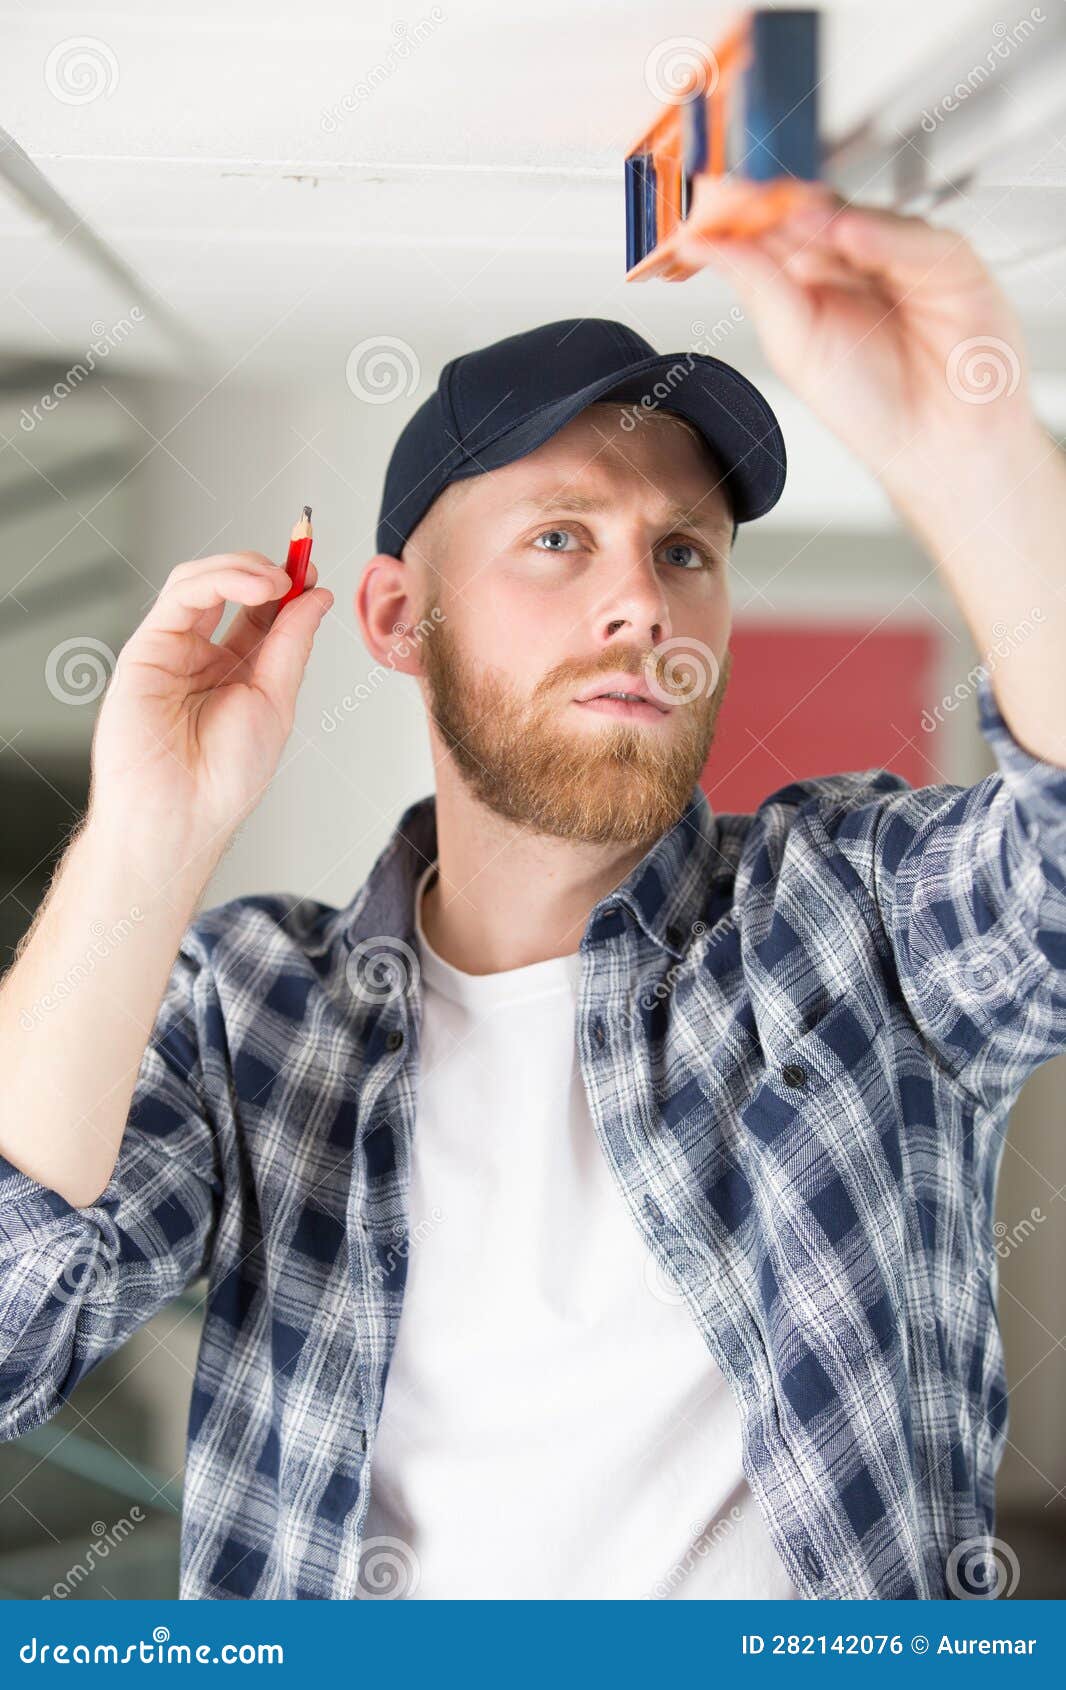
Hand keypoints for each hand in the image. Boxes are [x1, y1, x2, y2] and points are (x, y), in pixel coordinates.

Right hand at [88, 552, 332, 865]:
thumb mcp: (276, 700)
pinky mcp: (147, 647)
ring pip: (203, 580)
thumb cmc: (225, 776)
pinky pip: (181, 594)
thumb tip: (316, 596)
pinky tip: (258, 586)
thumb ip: (290, 644)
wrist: (183, 812)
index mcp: (238, 673)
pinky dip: (221, 578)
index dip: (290, 587)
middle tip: (301, 565)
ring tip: (279, 578)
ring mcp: (173, 649)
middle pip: (233, 590)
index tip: (315, 571)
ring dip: (246, 568)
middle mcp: (203, 657)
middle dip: (270, 569)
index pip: (263, 614)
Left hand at [676, 193, 1034, 492]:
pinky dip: (882, 237)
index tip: (712, 201)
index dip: (745, 215)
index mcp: (814, 276)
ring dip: (825, 219)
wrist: (935, 444)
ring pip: (863, 218)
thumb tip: (700, 243)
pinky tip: (850, 236)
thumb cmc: (873, 404)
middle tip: (749, 196)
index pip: (774, 229)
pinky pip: (914, 240)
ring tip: (793, 220)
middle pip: (815, 213)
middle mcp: (857, 258)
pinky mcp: (950, 263)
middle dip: (781, 207)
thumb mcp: (794, 344)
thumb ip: (756, 285)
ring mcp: (902, 254)